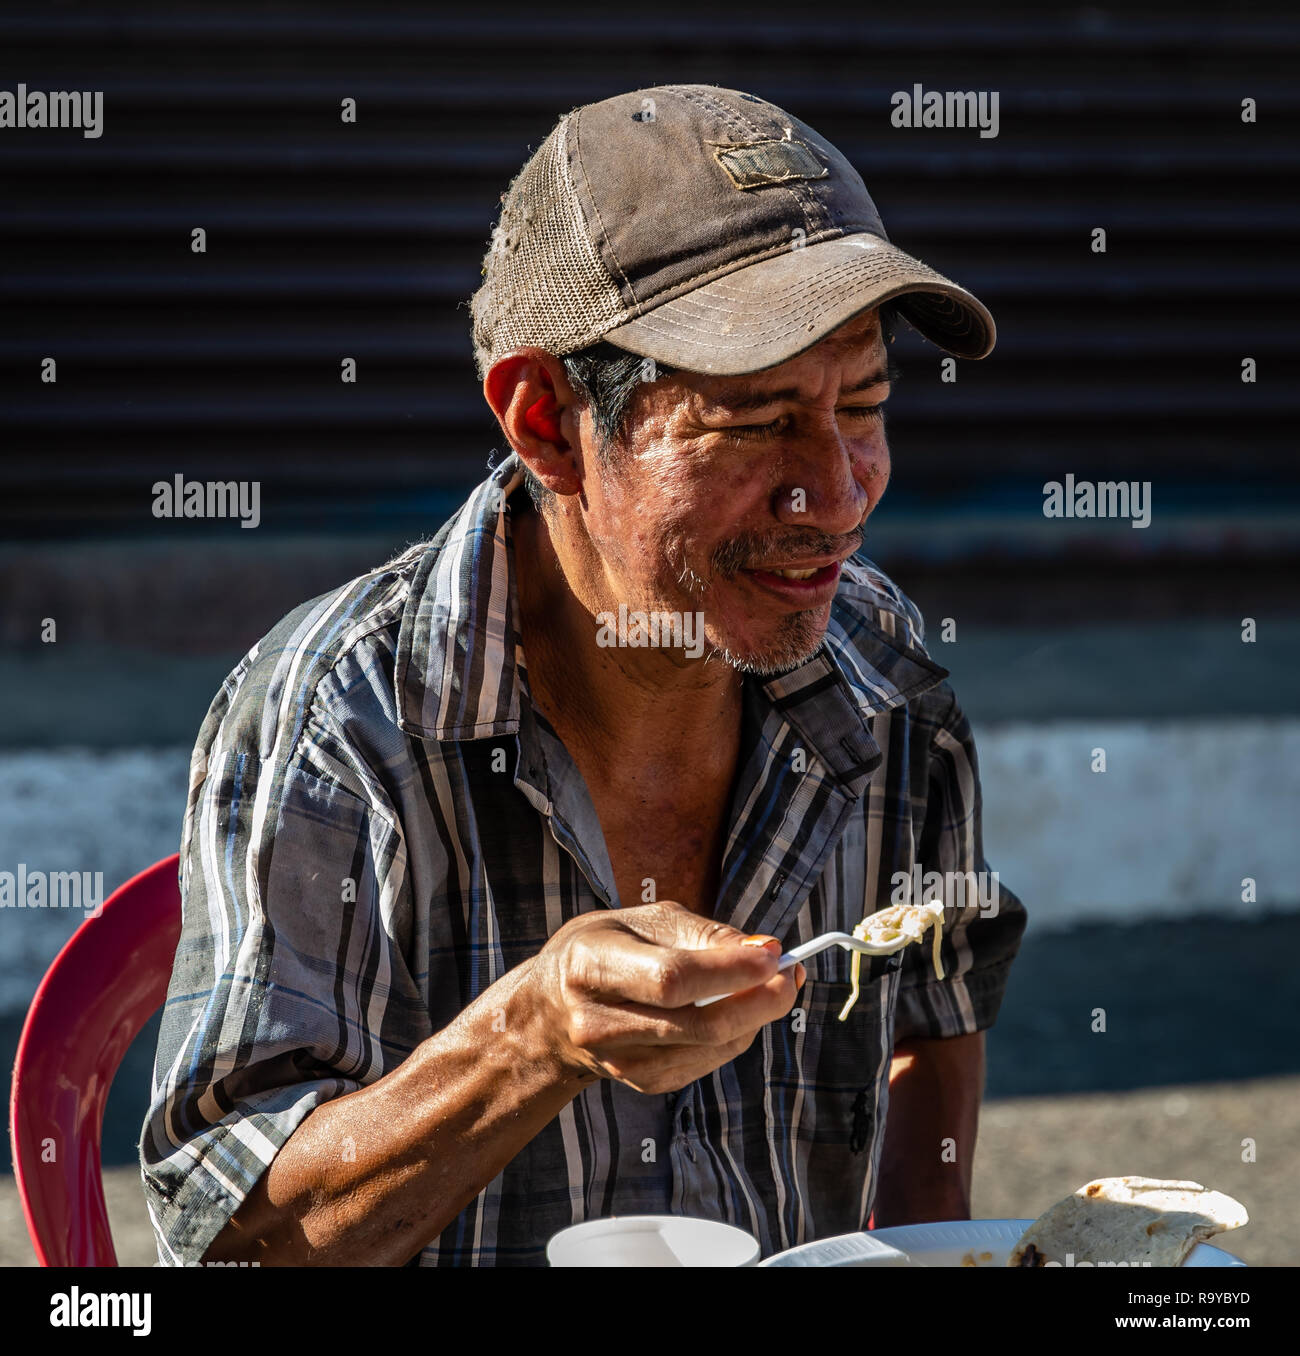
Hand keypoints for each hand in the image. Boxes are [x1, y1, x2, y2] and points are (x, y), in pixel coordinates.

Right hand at [525, 901, 806, 1094]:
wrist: (552, 1012)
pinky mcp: (642, 1083)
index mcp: (590, 965)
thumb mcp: (639, 921)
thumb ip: (701, 933)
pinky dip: (736, 1034)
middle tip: (791, 973)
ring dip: (756, 1016)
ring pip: (711, 1046)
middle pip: (698, 1023)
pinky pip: (708, 1060)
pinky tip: (740, 1008)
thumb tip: (762, 951)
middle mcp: (598, 1021)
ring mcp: (619, 1061)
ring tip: (773, 983)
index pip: (671, 979)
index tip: (772, 954)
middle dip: (759, 1000)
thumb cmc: (601, 951)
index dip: (729, 970)